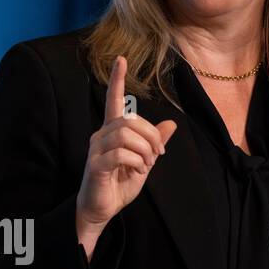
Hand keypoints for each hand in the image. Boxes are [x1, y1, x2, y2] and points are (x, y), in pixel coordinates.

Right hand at [75, 55, 177, 250]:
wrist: (102, 209)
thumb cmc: (120, 183)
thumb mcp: (145, 160)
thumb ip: (155, 142)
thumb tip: (172, 123)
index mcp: (113, 132)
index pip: (114, 100)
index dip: (117, 80)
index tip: (121, 58)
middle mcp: (101, 135)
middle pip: (131, 120)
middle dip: (152, 137)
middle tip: (157, 156)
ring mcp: (96, 149)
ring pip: (126, 134)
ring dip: (145, 149)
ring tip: (146, 164)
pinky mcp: (95, 165)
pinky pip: (120, 153)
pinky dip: (136, 161)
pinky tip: (138, 170)